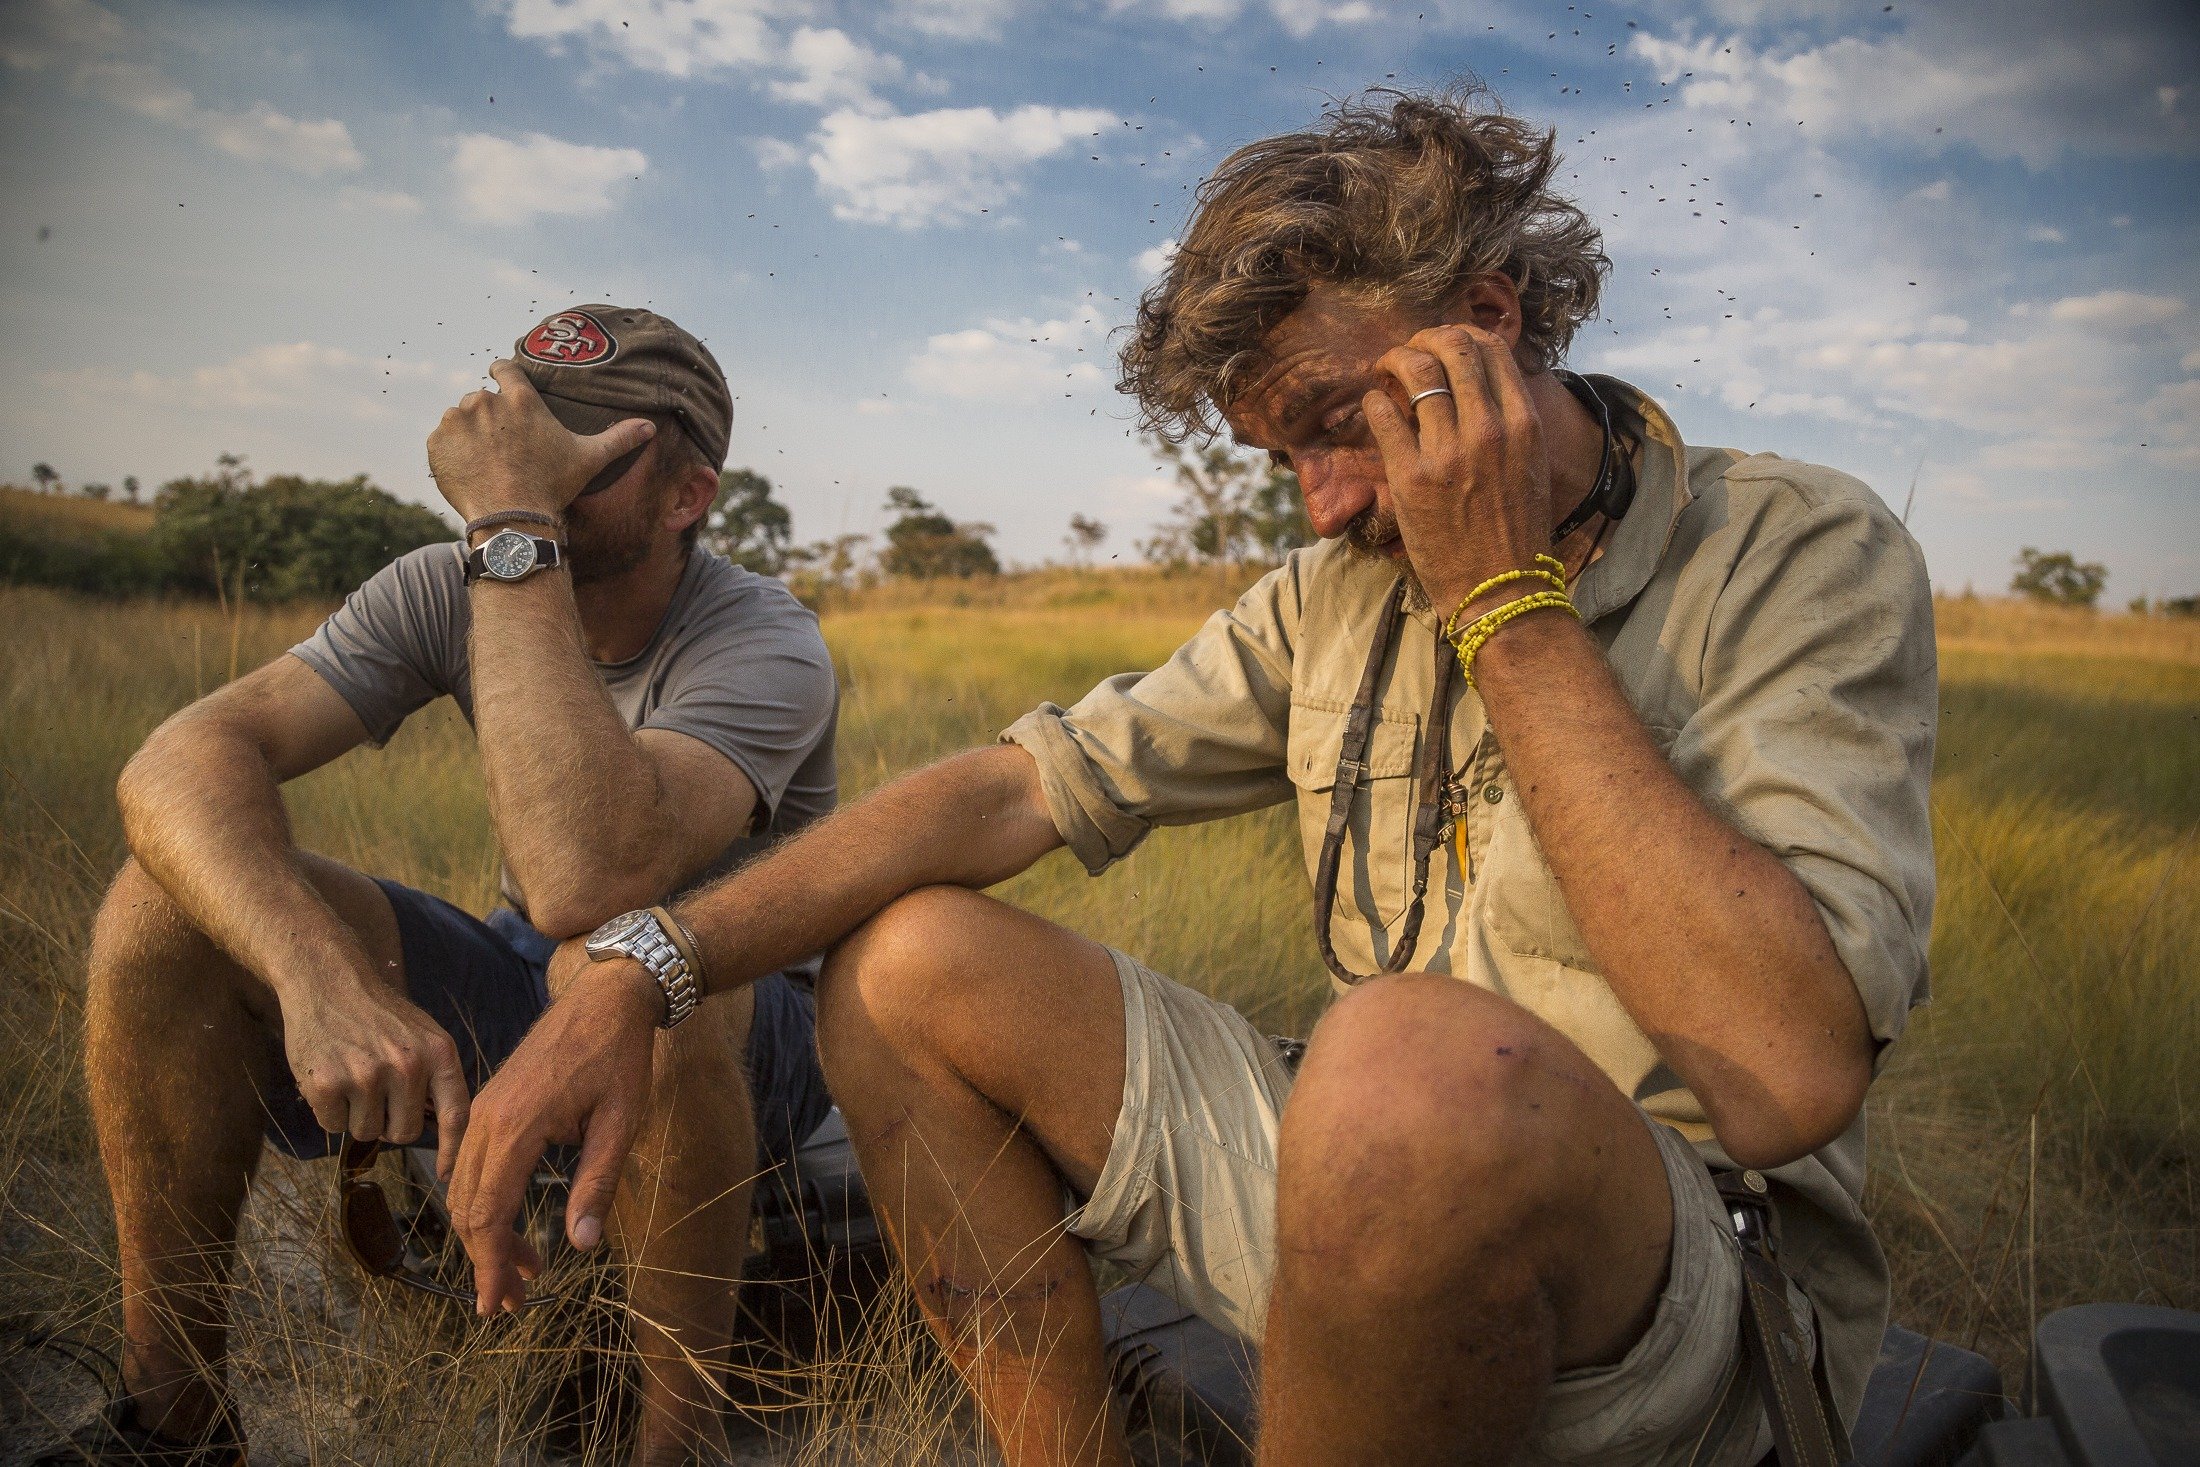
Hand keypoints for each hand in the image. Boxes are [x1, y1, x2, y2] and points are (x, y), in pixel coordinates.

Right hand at [283, 969, 470, 1178]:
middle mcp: (407, 1065)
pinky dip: (328, 1110)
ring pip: (366, 1133)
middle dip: (388, 1123)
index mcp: (438, 1053)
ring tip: (351, 1075)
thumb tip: (443, 1132)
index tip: (448, 1175)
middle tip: (374, 1090)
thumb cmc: (378, 1013)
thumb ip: (435, 1076)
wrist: (328, 980)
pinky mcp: (327, 1084)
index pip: (456, 1115)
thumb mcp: (423, 1034)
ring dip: (356, 1115)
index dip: (452, 1151)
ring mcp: (366, 1075)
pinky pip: (333, 1126)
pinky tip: (329, 1075)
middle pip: (403, 1134)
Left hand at [426, 359, 656, 524]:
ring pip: (459, 419)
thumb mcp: (589, 458)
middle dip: (488, 419)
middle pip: (481, 400)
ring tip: (485, 462)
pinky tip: (470, 472)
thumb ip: (619, 438)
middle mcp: (484, 401)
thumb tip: (650, 426)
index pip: (503, 368)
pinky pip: (441, 442)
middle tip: (501, 447)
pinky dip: (451, 454)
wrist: (512, 518)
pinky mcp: (436, 443)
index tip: (502, 383)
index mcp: (519, 398)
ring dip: (468, 435)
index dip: (502, 375)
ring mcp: (457, 421)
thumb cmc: (552, 485)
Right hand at [447, 946, 659, 1313]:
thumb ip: (597, 1185)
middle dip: (486, 1261)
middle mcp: (486, 1119)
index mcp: (516, 1126)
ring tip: (524, 1270)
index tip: (498, 1304)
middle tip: (513, 1302)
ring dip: (486, 1235)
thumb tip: (581, 1246)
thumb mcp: (621, 1125)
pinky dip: (483, 1202)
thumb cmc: (620, 1058)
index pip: (488, 1215)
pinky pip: (469, 1165)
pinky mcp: (488, 1104)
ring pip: (464, 1190)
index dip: (490, 1266)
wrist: (606, 998)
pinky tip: (509, 1223)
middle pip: (467, 1210)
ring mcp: (482, 1110)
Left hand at [1361, 323, 1552, 619]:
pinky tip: (1374, 406)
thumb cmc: (1515, 532)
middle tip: (1408, 349)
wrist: (1501, 591)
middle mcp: (1489, 430)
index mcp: (1523, 424)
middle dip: (1424, 337)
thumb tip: (1479, 384)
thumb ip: (1509, 422)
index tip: (1443, 341)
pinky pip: (1383, 413)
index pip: (1491, 350)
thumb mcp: (1530, 466)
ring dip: (1393, 361)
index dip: (1461, 334)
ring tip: (1384, 369)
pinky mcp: (1410, 477)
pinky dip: (1374, 400)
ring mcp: (1448, 452)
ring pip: (1415, 371)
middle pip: (1453, 348)